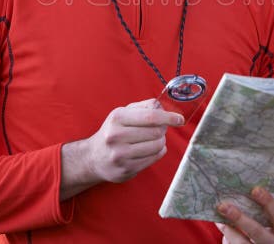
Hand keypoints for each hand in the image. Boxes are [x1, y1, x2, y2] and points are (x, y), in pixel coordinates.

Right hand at [60, 99, 183, 198]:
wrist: (93, 157)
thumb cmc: (113, 131)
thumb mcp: (123, 113)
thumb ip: (143, 107)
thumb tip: (161, 104)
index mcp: (117, 118)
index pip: (150, 117)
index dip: (169, 117)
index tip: (180, 119)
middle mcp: (116, 136)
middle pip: (156, 132)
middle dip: (162, 130)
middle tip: (159, 129)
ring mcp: (120, 155)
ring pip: (156, 146)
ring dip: (160, 142)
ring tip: (153, 140)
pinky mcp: (126, 169)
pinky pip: (153, 159)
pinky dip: (157, 153)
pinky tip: (150, 150)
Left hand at [215, 187, 273, 243]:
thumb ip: (267, 215)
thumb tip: (242, 193)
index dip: (268, 202)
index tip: (255, 189)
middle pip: (257, 232)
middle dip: (239, 218)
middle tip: (224, 205)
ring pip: (243, 243)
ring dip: (228, 230)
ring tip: (219, 219)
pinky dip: (228, 239)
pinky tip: (223, 229)